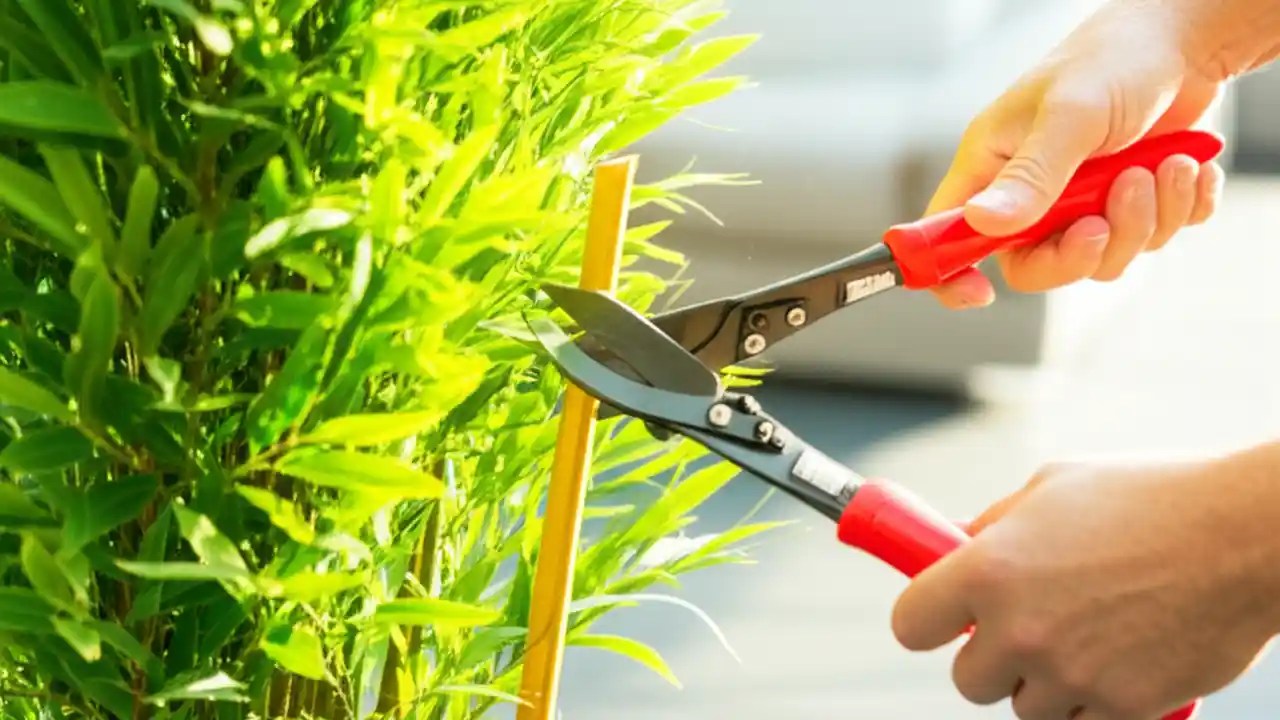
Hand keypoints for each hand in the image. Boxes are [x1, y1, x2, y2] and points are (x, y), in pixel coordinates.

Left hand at [891, 454, 1279, 718]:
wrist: (1244, 536)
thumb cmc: (1148, 499)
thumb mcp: (1052, 490)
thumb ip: (993, 528)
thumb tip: (949, 547)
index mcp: (988, 569)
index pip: (910, 624)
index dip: (927, 621)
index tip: (944, 618)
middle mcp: (1020, 629)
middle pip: (968, 680)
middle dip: (993, 657)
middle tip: (1028, 626)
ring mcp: (1072, 675)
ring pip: (1026, 708)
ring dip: (1046, 682)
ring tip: (1088, 633)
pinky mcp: (1122, 707)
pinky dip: (1096, 703)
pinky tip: (1121, 656)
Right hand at [929, 0, 1228, 308]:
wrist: (1189, 40)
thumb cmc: (1114, 58)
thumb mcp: (1070, 113)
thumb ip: (1031, 175)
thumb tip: (982, 224)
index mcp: (993, 167)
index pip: (949, 235)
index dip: (952, 272)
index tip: (979, 294)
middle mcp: (1032, 192)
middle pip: (1036, 265)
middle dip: (1083, 249)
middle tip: (1108, 215)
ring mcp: (1084, 202)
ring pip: (1104, 257)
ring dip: (1145, 219)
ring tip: (1162, 167)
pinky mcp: (1135, 203)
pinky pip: (1156, 238)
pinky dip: (1180, 208)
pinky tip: (1187, 168)